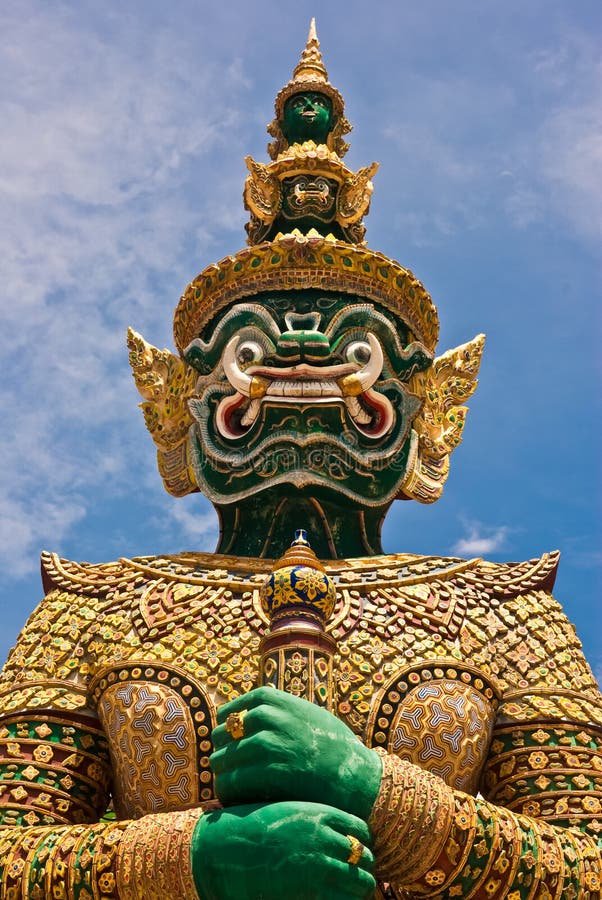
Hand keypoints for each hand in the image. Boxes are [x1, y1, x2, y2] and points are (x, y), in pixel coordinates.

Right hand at [192, 800, 375, 899]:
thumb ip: (309, 820)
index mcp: (319, 813)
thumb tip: (326, 832)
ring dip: (359, 888)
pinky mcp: (311, 890)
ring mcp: (319, 864)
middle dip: (363, 867)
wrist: (224, 849)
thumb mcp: (284, 812)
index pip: (360, 828)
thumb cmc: (249, 828)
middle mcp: (324, 837)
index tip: (355, 850)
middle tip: (356, 875)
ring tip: (350, 893)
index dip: (361, 841)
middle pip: (364, 855)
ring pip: (361, 881)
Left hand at [211, 687, 381, 819]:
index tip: (228, 739)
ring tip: (229, 784)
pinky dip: (228, 792)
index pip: (234, 709)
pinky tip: (236, 798)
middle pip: (224, 733)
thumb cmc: (334, 747)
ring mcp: (270, 745)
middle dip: (223, 751)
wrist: (356, 776)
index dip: (227, 726)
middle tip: (227, 765)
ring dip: (222, 773)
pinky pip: (232, 783)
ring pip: (223, 759)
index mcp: (278, 701)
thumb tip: (251, 713)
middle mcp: (271, 718)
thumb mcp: (308, 714)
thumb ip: (281, 710)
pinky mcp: (270, 774)